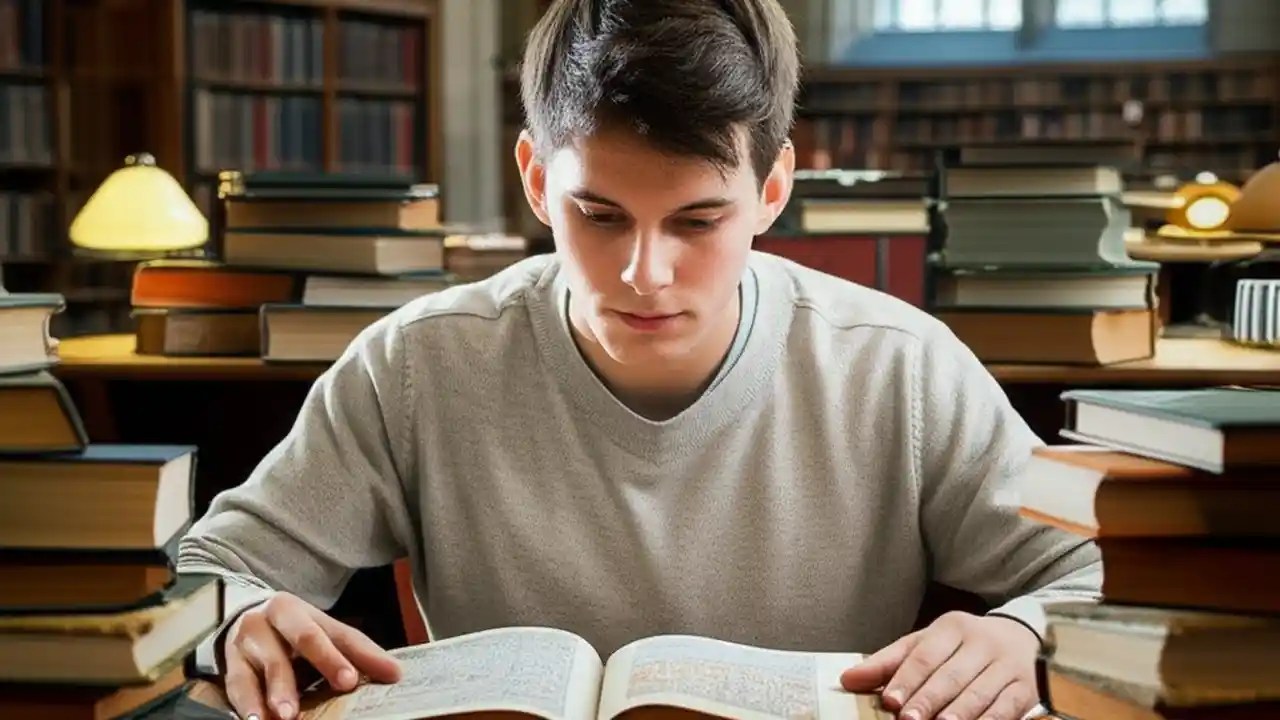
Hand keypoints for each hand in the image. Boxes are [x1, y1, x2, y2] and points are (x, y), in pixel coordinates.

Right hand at [223, 592, 400, 719]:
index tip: (356, 677)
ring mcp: (246, 643)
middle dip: (324, 660)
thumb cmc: (287, 632)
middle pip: (303, 638)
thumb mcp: (319, 632)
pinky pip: (237, 688)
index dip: (346, 653)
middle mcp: (270, 620)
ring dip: (276, 693)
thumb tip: (394, 673)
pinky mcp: (229, 667)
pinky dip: (247, 707)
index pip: (330, 631)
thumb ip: (355, 651)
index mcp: (297, 609)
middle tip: (342, 684)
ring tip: (288, 715)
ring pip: (266, 665)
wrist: (234, 621)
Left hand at [839, 612, 1040, 719]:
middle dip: (928, 700)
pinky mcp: (1027, 687)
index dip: (907, 679)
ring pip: (979, 692)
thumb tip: (848, 680)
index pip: (925, 655)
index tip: (890, 700)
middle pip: (951, 675)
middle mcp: (981, 643)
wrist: (1024, 637)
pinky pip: (1008, 707)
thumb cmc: (964, 646)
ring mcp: (1006, 665)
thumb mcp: (926, 644)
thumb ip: (889, 662)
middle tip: (908, 719)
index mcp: (952, 628)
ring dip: (959, 713)